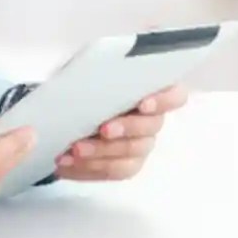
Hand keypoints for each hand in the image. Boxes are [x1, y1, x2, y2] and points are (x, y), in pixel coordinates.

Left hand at [54, 84, 188, 181]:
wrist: (63, 118)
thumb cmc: (80, 89)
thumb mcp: (85, 74)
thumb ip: (98, 73)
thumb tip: (91, 67)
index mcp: (149, 90)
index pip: (174, 95)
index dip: (164, 100)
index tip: (143, 104)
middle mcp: (151, 119)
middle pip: (152, 126)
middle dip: (127, 128)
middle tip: (103, 129)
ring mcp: (141, 144)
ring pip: (132, 152)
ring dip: (102, 151)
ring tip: (74, 149)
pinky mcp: (126, 165)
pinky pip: (115, 170)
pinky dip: (90, 166)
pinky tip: (68, 162)